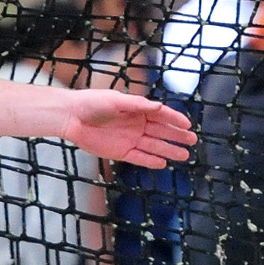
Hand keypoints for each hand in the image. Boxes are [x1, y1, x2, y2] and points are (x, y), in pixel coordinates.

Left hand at [60, 91, 194, 168]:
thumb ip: (138, 105)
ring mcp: (129, 139)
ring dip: (168, 150)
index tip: (188, 124)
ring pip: (153, 146)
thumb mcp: (116, 101)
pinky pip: (139, 157)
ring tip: (184, 156)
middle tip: (192, 141)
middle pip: (161, 132)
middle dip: (176, 136)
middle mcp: (136, 125)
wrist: (71, 117)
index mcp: (137, 110)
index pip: (161, 115)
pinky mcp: (120, 152)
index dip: (175, 119)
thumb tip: (159, 107)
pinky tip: (163, 163)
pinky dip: (150, 160)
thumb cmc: (92, 103)